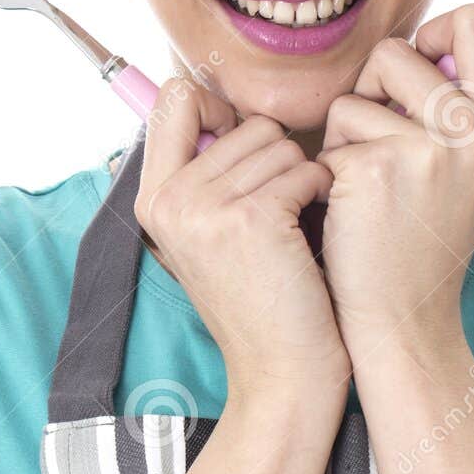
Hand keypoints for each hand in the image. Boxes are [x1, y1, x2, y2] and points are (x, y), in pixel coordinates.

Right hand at [135, 79, 351, 402]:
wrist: (282, 375)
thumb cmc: (263, 301)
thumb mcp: (209, 236)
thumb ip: (205, 174)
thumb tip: (221, 104)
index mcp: (151, 198)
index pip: (176, 99)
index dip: (222, 109)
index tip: (248, 146)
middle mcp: (168, 198)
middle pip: (244, 121)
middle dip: (278, 157)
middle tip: (280, 214)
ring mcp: (204, 208)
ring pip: (280, 143)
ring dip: (303, 179)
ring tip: (295, 230)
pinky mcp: (250, 218)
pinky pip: (305, 169)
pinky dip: (322, 194)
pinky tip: (313, 235)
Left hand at [315, 3, 473, 360]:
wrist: (404, 319)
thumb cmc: (422, 242)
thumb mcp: (466, 170)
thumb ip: (457, 105)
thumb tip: (433, 36)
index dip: (431, 31)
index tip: (415, 67)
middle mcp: (472, 130)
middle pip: (397, 49)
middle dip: (371, 89)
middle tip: (377, 142)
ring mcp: (427, 148)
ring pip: (355, 93)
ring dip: (344, 134)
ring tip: (364, 184)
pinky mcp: (377, 167)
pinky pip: (330, 136)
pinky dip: (327, 169)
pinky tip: (347, 210)